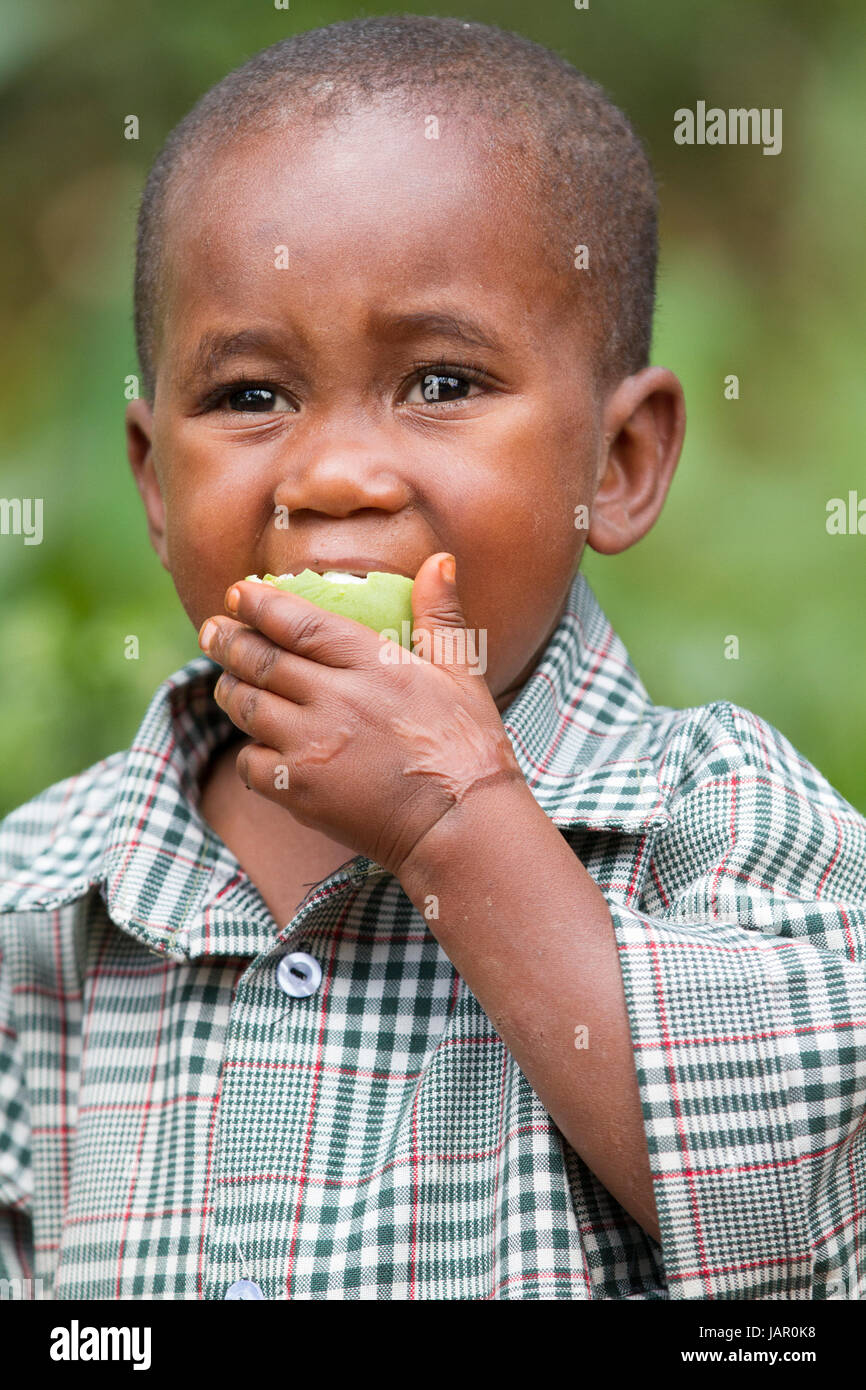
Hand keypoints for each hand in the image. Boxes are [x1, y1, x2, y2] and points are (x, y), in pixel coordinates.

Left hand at [197, 554, 524, 877]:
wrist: (462, 827)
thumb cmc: (467, 748)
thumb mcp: (462, 674)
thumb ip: (440, 616)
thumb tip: (439, 560)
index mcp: (373, 664)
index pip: (298, 623)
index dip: (259, 605)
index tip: (237, 594)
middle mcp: (335, 699)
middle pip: (261, 660)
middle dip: (229, 641)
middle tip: (211, 630)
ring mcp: (311, 745)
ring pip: (248, 707)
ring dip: (231, 690)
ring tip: (227, 680)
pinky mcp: (299, 789)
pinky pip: (251, 761)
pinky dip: (249, 750)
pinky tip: (257, 744)